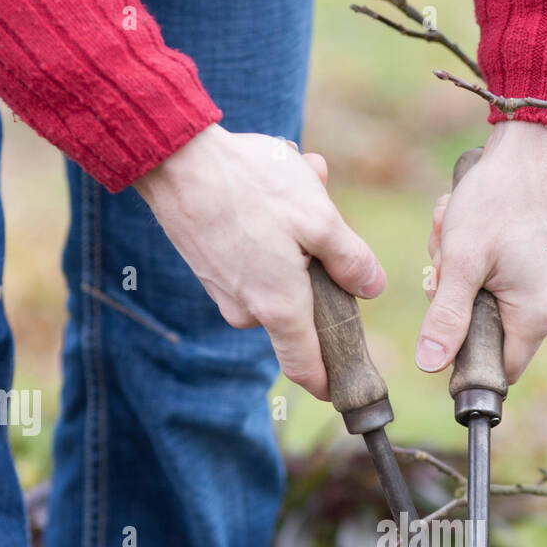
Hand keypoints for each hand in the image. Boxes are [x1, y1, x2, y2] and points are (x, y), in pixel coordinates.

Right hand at [134, 124, 385, 398]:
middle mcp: (248, 312)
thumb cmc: (251, 185)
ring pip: (279, 279)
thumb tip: (372, 288)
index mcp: (279, 308)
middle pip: (300, 314)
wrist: (174, 159)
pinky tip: (270, 189)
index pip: (307, 369)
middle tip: (327, 216)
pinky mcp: (211, 270)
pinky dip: (271, 232)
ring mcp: (225, 293)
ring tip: (299, 184)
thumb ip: (352, 260)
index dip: (329, 382)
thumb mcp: (319, 217)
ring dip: (298, 241)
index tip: (346, 388)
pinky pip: (255, 262)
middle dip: (321, 272)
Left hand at [417, 120, 546, 383]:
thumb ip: (446, 317)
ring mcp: (545, 281)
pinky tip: (468, 222)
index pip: (497, 369)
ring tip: (456, 229)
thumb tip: (429, 365)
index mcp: (535, 316)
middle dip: (455, 298)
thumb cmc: (501, 198)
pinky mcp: (537, 260)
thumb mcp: (463, 260)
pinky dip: (474, 252)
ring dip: (459, 269)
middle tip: (445, 260)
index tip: (442, 319)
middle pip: (486, 330)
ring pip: (485, 297)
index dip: (463, 356)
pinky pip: (496, 273)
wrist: (536, 141)